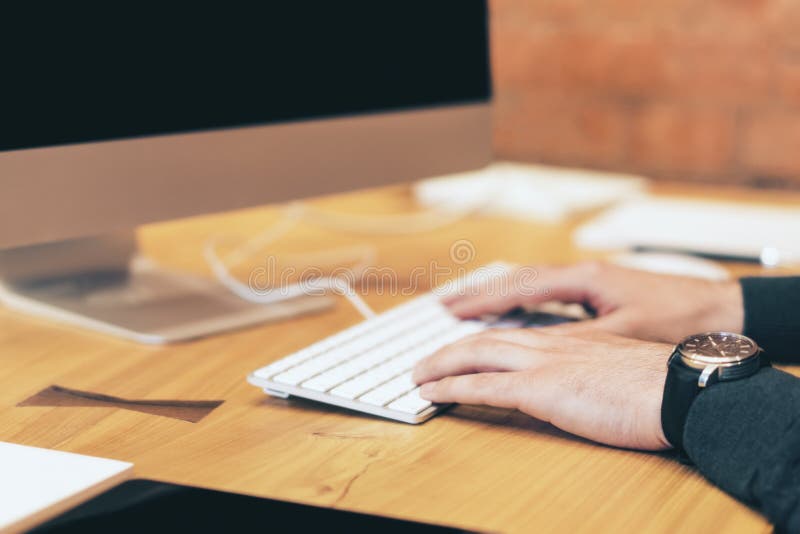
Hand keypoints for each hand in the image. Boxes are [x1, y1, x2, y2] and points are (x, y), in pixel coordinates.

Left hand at [413, 329, 672, 449]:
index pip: (516, 333)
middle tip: (426, 361)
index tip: (466, 345)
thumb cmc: (663, 386)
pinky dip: (452, 386)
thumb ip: (595, 370)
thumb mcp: (623, 369)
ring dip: (441, 363)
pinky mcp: (541, 388)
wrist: (682, 389)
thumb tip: (584, 383)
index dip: (486, 338)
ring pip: (476, 353)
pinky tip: (432, 392)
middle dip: (451, 348)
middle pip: (487, 338)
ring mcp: (544, 362)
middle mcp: (552, 343)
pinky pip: (483, 384)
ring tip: (418, 375)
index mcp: (573, 339)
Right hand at [445, 262, 742, 342]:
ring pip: (530, 284)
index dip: (482, 301)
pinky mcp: (597, 292)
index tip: (452, 312)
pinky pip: (545, 293)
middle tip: (445, 305)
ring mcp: (588, 280)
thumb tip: (528, 350)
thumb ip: (573, 341)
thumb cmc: (675, 320)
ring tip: (467, 306)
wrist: (719, 311)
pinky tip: (511, 311)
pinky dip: (519, 301)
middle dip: (479, 293)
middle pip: (518, 280)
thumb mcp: (621, 336)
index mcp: (583, 279)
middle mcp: (581, 273)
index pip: (520, 288)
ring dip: (497, 295)